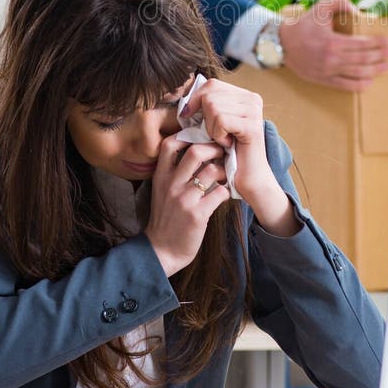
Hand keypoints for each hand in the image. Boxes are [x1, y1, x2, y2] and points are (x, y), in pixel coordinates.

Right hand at [145, 137, 229, 276]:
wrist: (161, 251)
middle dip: (214, 148)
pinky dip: (226, 191)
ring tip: (224, 175)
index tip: (201, 138)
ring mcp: (184, 199)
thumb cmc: (166, 219)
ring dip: (223, 170)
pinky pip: (220, 193)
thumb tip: (199, 152)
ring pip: (211, 170)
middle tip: (222, 152)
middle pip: (195, 151)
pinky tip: (224, 195)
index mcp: (161, 176)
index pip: (170, 144)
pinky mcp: (197, 214)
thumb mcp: (162, 192)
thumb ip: (175, 173)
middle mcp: (171, 184)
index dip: (188, 135)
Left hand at [180, 79, 298, 236]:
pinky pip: (221, 120)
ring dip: (210, 128)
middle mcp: (252, 99)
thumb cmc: (228, 154)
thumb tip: (183, 96)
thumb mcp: (214, 125)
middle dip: (203, 117)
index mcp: (244, 95)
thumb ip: (206, 107)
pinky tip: (226, 144)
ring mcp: (254, 111)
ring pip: (213, 106)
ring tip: (222, 140)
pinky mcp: (252, 126)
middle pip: (210, 94)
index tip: (189, 117)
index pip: (211, 84)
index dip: (195, 99)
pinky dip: (217, 134)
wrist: (247, 179)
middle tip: (213, 134)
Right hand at [279, 0, 387, 90]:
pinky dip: (358, 85)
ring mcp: (327, 71)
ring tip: (385, 67)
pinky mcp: (323, 79)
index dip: (376, 43)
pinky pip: (344, 85)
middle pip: (362, 59)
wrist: (282, 44)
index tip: (386, 41)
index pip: (361, 43)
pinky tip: (369, 82)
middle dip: (379, 56)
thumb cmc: (304, 25)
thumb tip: (356, 8)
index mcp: (332, 41)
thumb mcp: (320, 8)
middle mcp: (331, 58)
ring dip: (374, 70)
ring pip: (356, 73)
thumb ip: (339, 3)